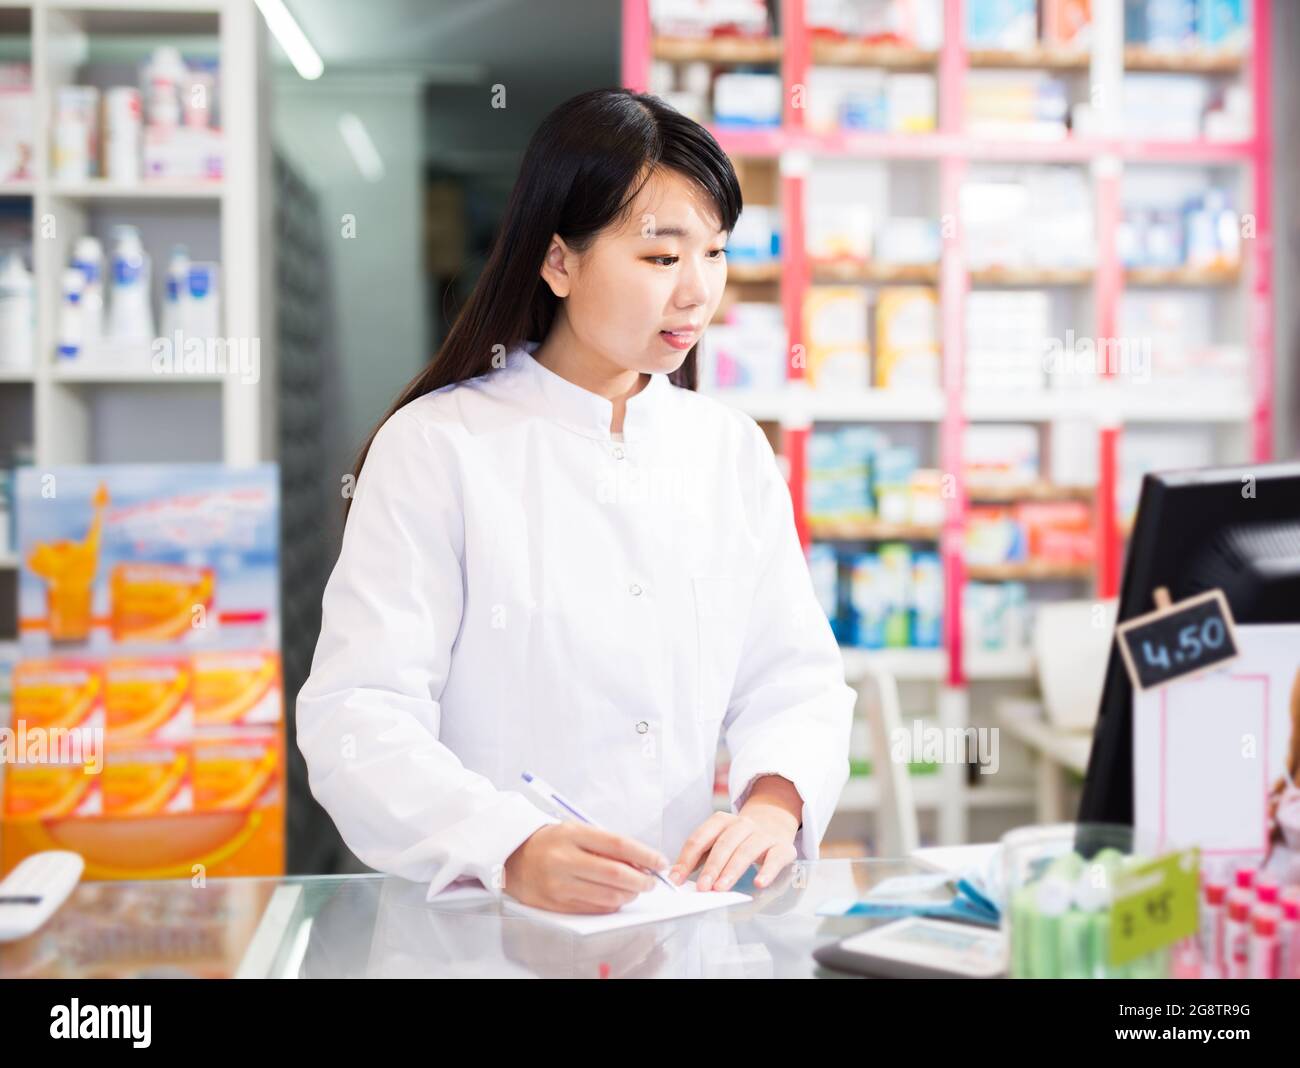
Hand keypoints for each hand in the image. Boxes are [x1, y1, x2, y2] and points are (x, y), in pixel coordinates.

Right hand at [503, 822, 665, 913]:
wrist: (512, 857)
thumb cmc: (551, 841)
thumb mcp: (576, 831)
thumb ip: (606, 844)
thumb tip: (640, 862)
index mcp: (571, 834)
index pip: (617, 845)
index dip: (644, 854)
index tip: (660, 861)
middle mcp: (564, 859)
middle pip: (615, 874)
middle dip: (642, 880)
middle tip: (652, 881)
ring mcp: (559, 884)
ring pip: (608, 895)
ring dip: (630, 894)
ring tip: (636, 888)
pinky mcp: (556, 904)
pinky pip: (594, 908)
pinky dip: (612, 904)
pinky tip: (616, 897)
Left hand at [669, 793, 799, 892]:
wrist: (774, 823)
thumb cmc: (739, 840)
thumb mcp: (718, 841)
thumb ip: (700, 857)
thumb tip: (678, 876)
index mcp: (721, 821)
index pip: (700, 838)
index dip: (687, 859)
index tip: (676, 879)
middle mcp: (742, 824)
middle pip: (724, 844)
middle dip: (711, 867)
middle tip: (702, 887)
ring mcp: (763, 834)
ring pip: (746, 851)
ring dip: (732, 870)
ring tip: (721, 889)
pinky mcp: (782, 847)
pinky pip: (775, 858)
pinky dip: (767, 871)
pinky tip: (759, 883)